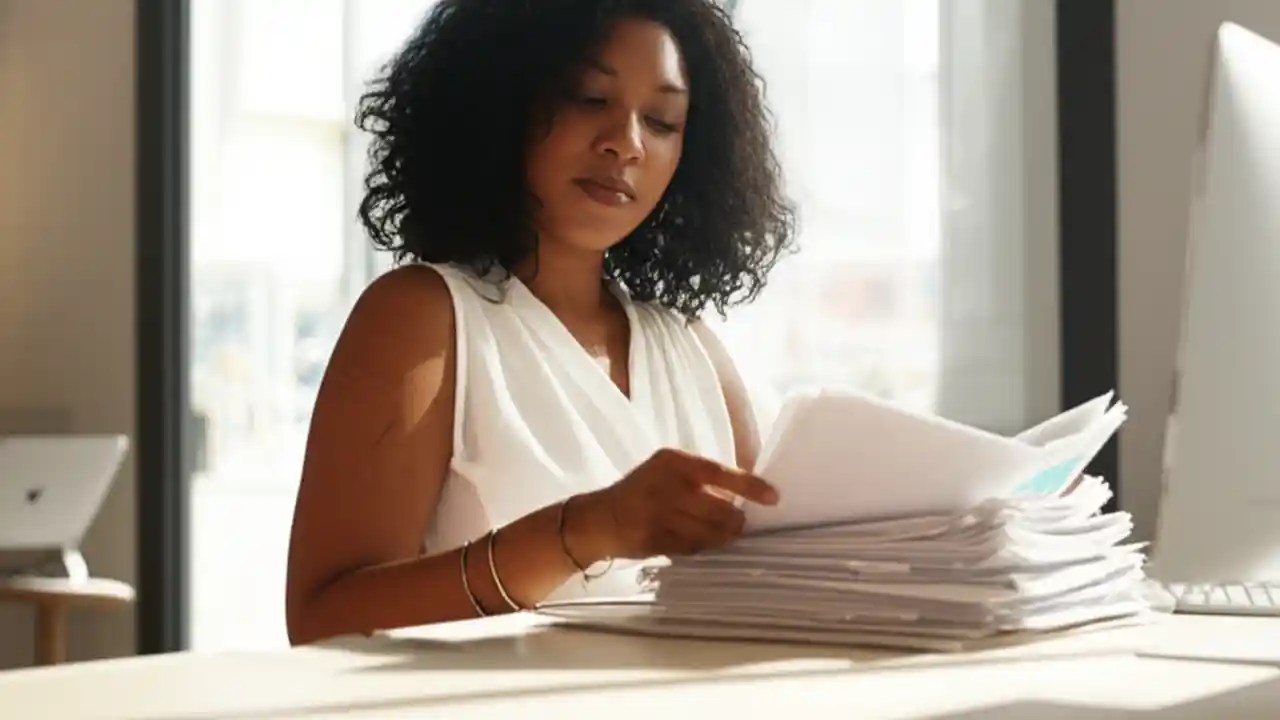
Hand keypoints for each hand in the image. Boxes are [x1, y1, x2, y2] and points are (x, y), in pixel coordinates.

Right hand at [566, 448, 779, 562]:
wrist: (599, 518)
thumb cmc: (643, 491)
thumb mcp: (667, 471)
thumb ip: (700, 479)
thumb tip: (744, 495)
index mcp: (673, 461)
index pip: (719, 472)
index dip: (750, 486)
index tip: (773, 497)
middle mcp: (666, 484)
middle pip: (720, 509)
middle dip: (736, 521)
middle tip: (740, 523)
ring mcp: (658, 514)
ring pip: (710, 533)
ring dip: (723, 537)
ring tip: (724, 534)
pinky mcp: (654, 539)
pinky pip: (693, 548)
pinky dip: (703, 547)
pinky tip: (701, 542)